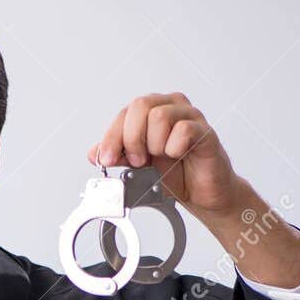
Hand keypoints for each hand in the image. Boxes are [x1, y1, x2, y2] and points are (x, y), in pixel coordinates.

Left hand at [87, 92, 299, 287]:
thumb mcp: (137, 165)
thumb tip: (94, 153)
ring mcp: (190, 117)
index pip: (126, 112)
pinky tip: (178, 155)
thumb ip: (118, 155)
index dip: (112, 136)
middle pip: (140, 105)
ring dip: (154, 144)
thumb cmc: (174, 173)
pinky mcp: (206, 132)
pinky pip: (183, 130)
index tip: (106, 158)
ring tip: (162, 157)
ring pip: (160, 115)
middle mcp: (171, 107)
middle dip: (132, 138)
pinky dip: (174, 148)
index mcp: (153, 111)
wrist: (201, 193)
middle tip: (138, 160)